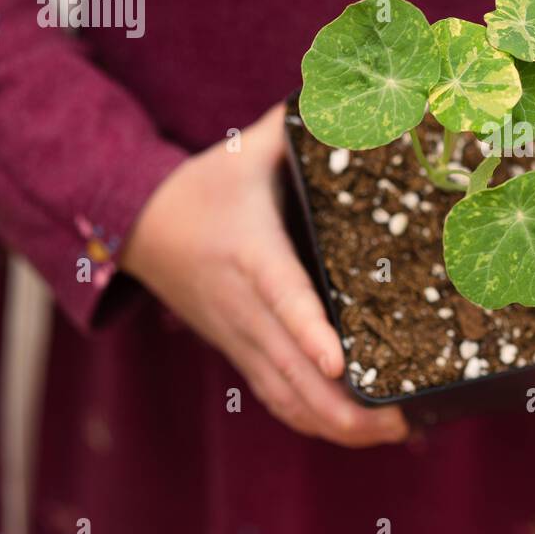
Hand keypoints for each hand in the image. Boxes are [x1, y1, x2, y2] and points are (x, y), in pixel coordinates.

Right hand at [120, 104, 407, 446]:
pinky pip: (274, 396)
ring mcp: (237, 336)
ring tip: (392, 433)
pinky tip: (354, 432)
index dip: (309, 332)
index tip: (338, 363)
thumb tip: (357, 100)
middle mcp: (241, 305)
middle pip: (288, 368)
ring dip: (333, 424)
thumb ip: (300, 127)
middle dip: (341, 404)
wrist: (135, 226)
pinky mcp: (237, 351)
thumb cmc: (204, 184)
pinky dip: (311, 420)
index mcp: (249, 252)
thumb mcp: (247, 150)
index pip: (282, 296)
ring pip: (283, 395)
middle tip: (399, 422)